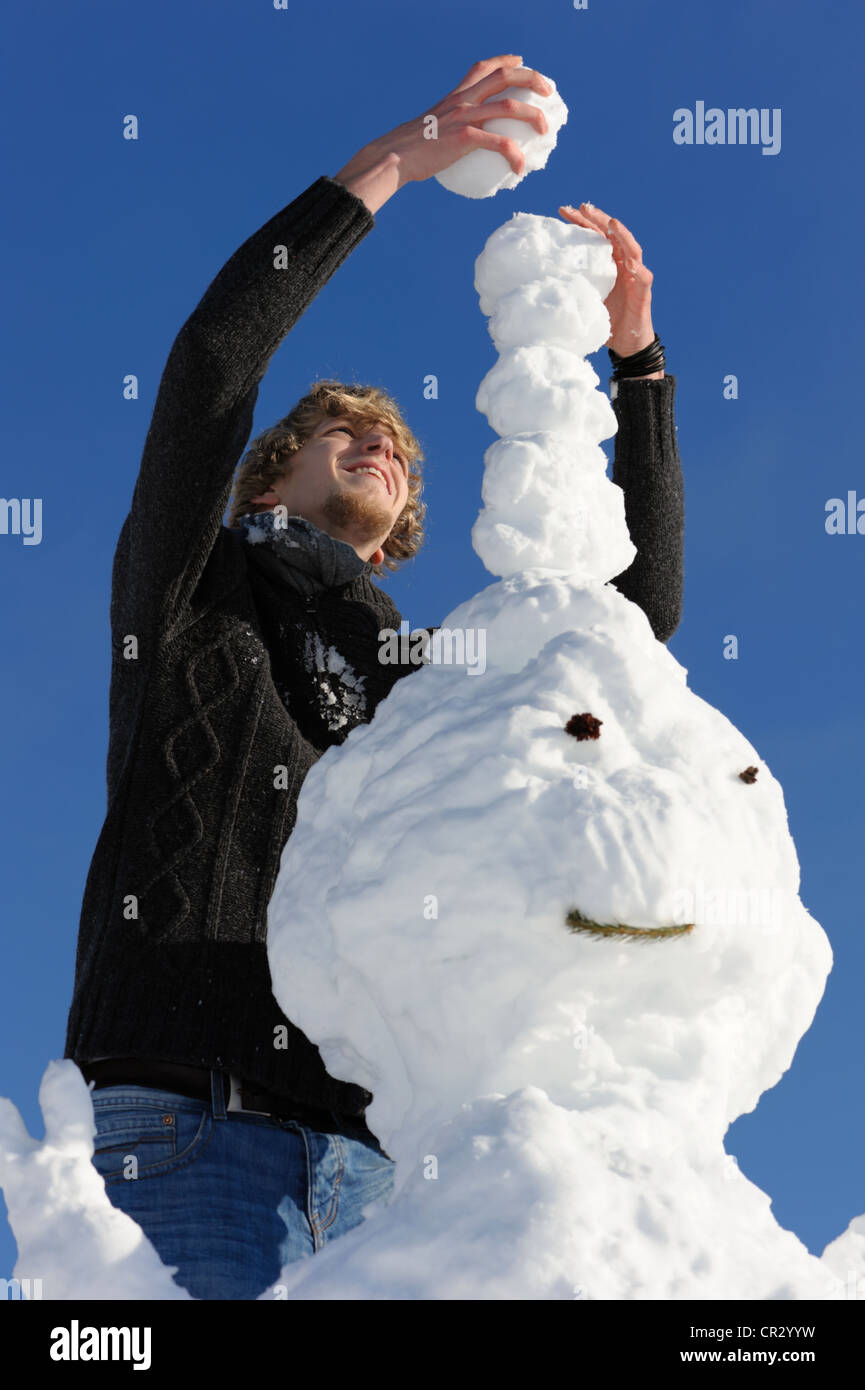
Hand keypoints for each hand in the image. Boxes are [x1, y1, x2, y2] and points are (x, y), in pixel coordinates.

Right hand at [334, 56, 551, 212]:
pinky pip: (499, 143)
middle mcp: (463, 100)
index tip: (521, 62)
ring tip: (544, 129)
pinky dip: (514, 154)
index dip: (506, 61)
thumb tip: (464, 142)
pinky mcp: (464, 138)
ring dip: (532, 115)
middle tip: (548, 92)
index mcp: (456, 96)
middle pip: (504, 77)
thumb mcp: (433, 127)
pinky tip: (520, 167)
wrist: (396, 156)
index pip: (483, 68)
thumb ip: (451, 127)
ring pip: (509, 106)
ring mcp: (464, 117)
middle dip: (531, 79)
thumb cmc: (413, 148)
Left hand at [558, 203, 661, 372]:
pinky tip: (631, 263)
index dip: (580, 222)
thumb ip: (571, 286)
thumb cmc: (606, 321)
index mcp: (607, 264)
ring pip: (632, 249)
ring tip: (611, 223)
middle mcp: (623, 265)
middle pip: (612, 235)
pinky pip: (644, 277)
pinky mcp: (643, 293)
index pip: (594, 236)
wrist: (626, 344)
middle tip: (582, 206)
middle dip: (598, 219)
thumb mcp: (584, 299)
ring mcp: (636, 277)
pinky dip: (638, 269)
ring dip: (622, 235)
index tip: (562, 210)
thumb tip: (541, 281)